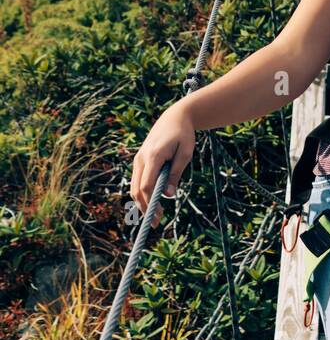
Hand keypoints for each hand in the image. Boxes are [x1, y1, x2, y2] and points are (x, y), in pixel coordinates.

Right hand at [130, 104, 195, 226]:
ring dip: (142, 202)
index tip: (158, 217)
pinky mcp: (140, 160)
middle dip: (145, 207)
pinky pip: (137, 180)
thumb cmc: (183, 135)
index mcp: (153, 156)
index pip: (147, 185)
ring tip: (154, 215)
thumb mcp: (185, 154)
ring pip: (134, 186)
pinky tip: (150, 202)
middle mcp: (141, 158)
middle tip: (156, 223)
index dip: (150, 203)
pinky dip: (141, 193)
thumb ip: (175, 174)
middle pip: (137, 189)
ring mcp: (138, 159)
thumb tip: (168, 195)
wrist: (175, 117)